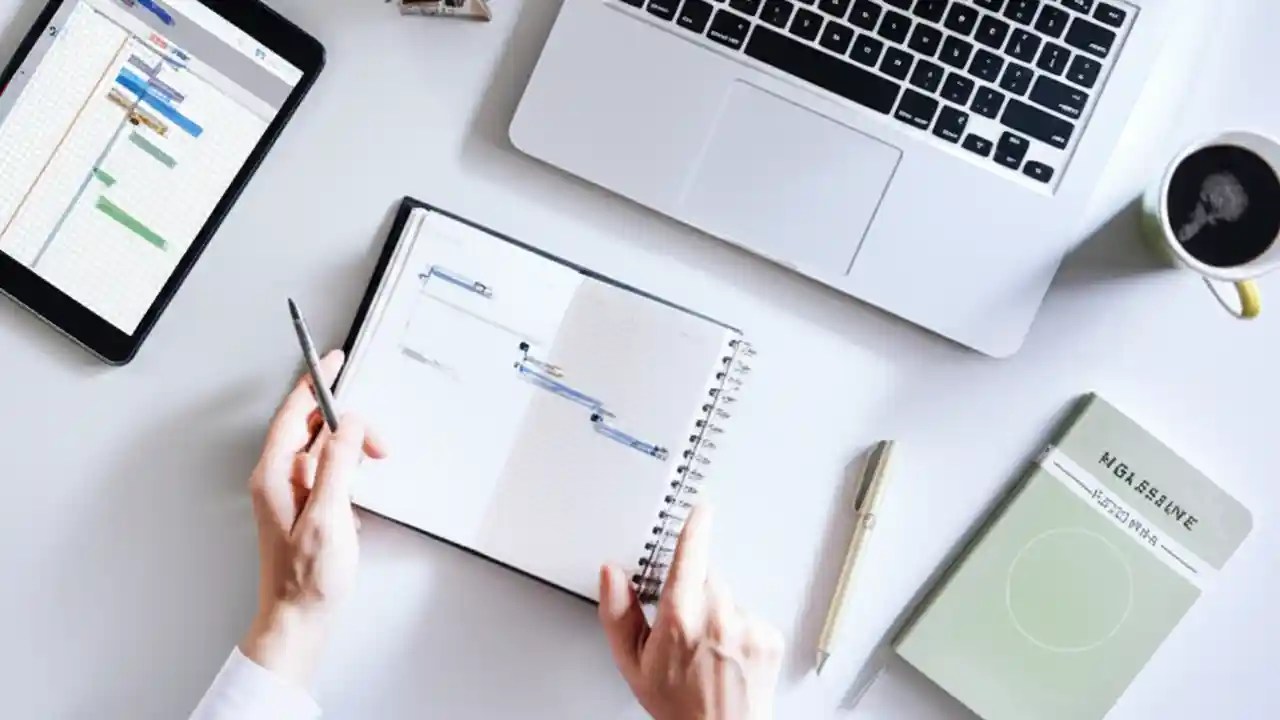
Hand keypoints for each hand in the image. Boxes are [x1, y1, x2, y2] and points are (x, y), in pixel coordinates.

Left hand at [240, 350, 386, 686]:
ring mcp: (289, 493)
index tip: (332, 360)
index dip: (314, 383)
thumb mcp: (328, 516)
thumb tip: (349, 425)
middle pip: (308, 428)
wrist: (297, 619)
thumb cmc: (307, 579)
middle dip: (344, 421)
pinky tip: (359, 480)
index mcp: (274, 475)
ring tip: (373, 456)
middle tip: (374, 433)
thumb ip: (338, 465)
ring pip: (320, 449)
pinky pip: (325, 470)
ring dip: (348, 446)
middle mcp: (278, 479)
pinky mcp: (304, 506)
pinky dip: (346, 467)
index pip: (293, 414)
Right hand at [598, 506, 783, 719]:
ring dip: (718, 610)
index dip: (695, 529)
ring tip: (708, 647)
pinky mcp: (769, 636)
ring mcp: (747, 627)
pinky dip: (739, 627)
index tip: (700, 510)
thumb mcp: (632, 663)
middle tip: (684, 625)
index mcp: (681, 620)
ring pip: (729, 595)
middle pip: (707, 576)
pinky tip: (729, 653)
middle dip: (694, 590)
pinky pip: (749, 614)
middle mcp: (717, 618)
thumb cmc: (677, 704)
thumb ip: (618, 613)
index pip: (689, 557)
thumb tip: (612, 574)